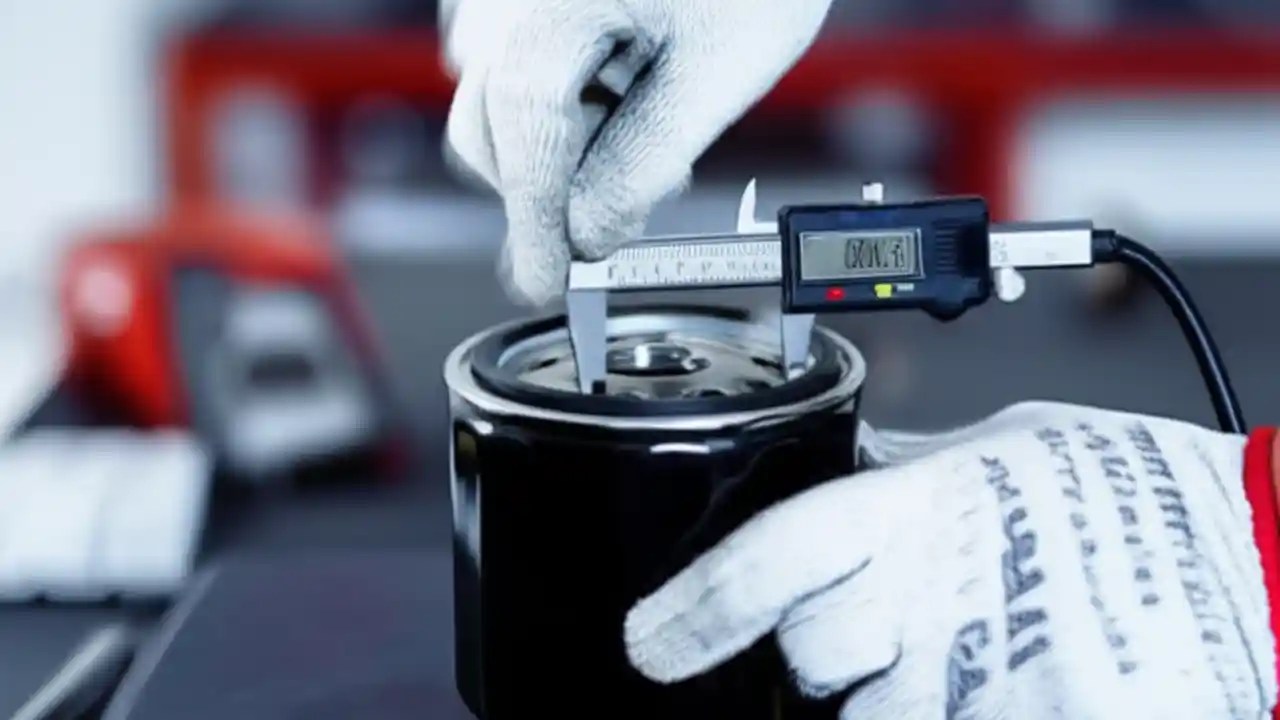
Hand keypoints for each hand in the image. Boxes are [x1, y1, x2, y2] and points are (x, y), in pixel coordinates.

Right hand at [439, 0, 834, 304]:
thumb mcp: (715, 74)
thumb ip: (643, 163)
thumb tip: (589, 233)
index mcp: (543, 13)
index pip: (523, 148)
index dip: (537, 227)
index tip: (548, 281)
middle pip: (494, 133)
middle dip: (557, 183)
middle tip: (634, 204)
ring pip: (502, 103)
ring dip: (564, 137)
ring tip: (650, 106)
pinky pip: (514, 63)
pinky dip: (562, 94)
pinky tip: (625, 74)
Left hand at [623, 401, 1278, 718]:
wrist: (1258, 555)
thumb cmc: (1137, 495)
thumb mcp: (1002, 457)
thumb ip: (908, 483)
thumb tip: (842, 484)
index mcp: (922, 508)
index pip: (772, 557)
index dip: (697, 605)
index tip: (649, 641)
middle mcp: (938, 594)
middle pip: (811, 657)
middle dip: (823, 653)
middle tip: (882, 630)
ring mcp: (986, 675)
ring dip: (891, 699)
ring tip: (962, 652)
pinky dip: (957, 712)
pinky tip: (997, 680)